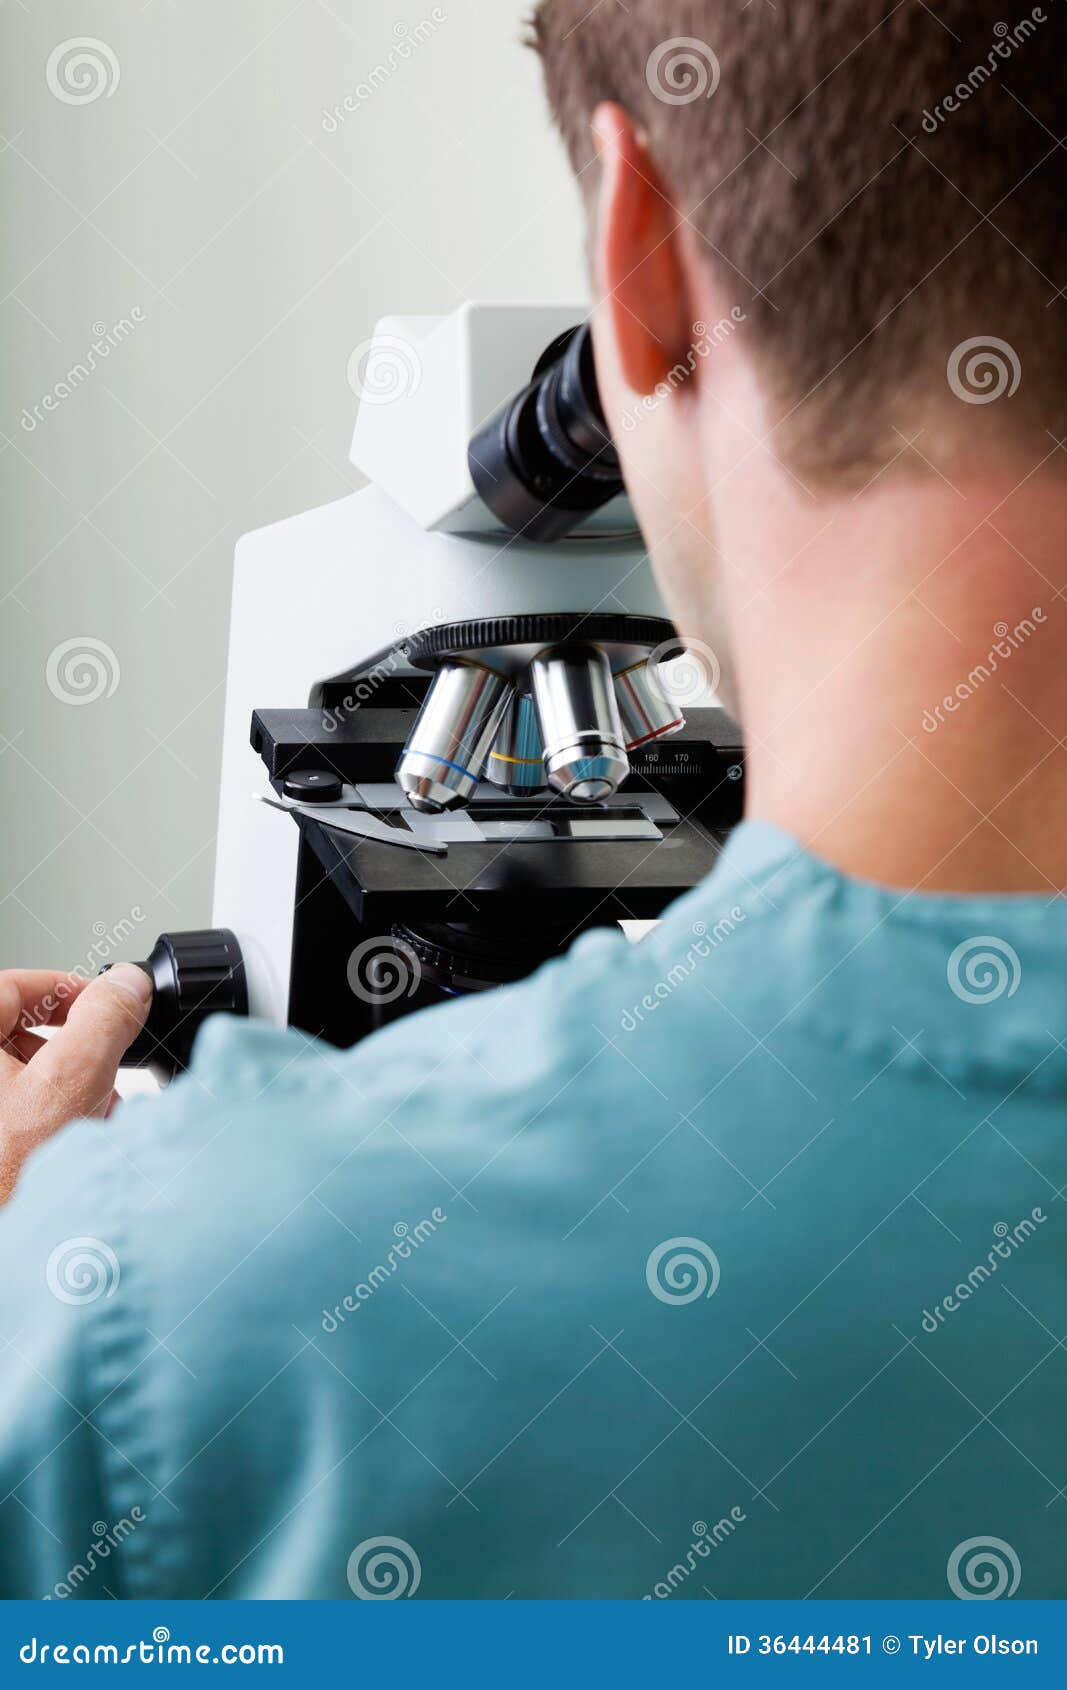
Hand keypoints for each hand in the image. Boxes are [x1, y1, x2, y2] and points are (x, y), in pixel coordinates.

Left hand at [0, 965, 152, 1203]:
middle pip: (17, 1033)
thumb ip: (105, 1022)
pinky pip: (11, 1115)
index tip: (108, 1007)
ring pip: (17, 1078)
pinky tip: (67, 1150)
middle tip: (102, 1076)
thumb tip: (127, 986)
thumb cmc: (2, 1180)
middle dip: (74, 1053)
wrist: (0, 1256)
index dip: (70, 991)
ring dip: (64, 1093)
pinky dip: (43, 1123)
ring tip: (89, 1125)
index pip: (16, 985)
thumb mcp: (70, 1085)